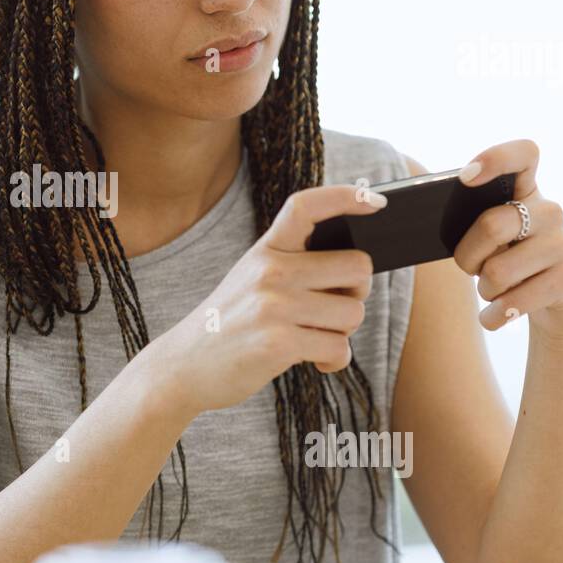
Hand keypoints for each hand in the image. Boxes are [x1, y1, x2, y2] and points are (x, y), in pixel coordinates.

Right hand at [144, 183, 386, 415]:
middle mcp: (270, 271)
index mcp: (265, 250)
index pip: (306, 207)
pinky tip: (315, 360)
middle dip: (357, 292)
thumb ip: (295, 267)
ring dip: (342, 332)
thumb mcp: (251, 279)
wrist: (183, 366)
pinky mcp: (278, 344)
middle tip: (336, 306)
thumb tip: (360, 269)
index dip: (347, 196)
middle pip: (357, 267)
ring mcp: (273, 307)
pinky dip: (333, 359)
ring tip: (314, 338)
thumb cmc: (230, 323)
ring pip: (353, 313)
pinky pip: (338, 347)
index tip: (378, 201)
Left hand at [452, 139, 562, 339]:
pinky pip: (513, 301)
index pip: (523, 154)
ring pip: (497, 272)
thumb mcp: (493, 238)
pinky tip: (494, 318)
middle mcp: (551, 211)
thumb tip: (422, 221)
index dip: (495, 158)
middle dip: (467, 257)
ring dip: (484, 290)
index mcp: (527, 191)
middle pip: (491, 225)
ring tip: (494, 291)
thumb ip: (470, 223)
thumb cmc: (511, 260)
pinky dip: (494, 316)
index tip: (465, 177)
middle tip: (471, 268)